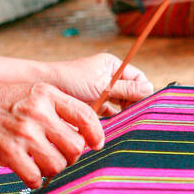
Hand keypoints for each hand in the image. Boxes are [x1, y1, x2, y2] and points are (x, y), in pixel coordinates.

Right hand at [0, 80, 104, 188]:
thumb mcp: (30, 92)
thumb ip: (55, 107)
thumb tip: (82, 134)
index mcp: (46, 94)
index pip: (86, 116)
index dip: (96, 135)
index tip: (95, 144)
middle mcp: (38, 112)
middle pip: (76, 146)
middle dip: (71, 156)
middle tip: (60, 156)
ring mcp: (24, 133)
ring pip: (59, 165)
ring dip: (53, 169)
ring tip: (41, 164)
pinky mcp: (10, 153)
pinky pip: (36, 177)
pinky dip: (35, 180)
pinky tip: (27, 173)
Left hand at [39, 53, 153, 115]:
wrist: (44, 90)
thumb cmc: (71, 81)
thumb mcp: (102, 86)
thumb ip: (126, 89)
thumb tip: (150, 90)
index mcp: (113, 66)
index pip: (138, 79)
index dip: (143, 92)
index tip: (143, 106)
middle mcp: (109, 78)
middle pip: (131, 93)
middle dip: (133, 105)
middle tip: (134, 118)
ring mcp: (101, 91)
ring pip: (121, 105)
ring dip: (122, 114)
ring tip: (125, 124)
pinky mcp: (93, 105)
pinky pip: (109, 113)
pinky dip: (112, 119)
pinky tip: (113, 127)